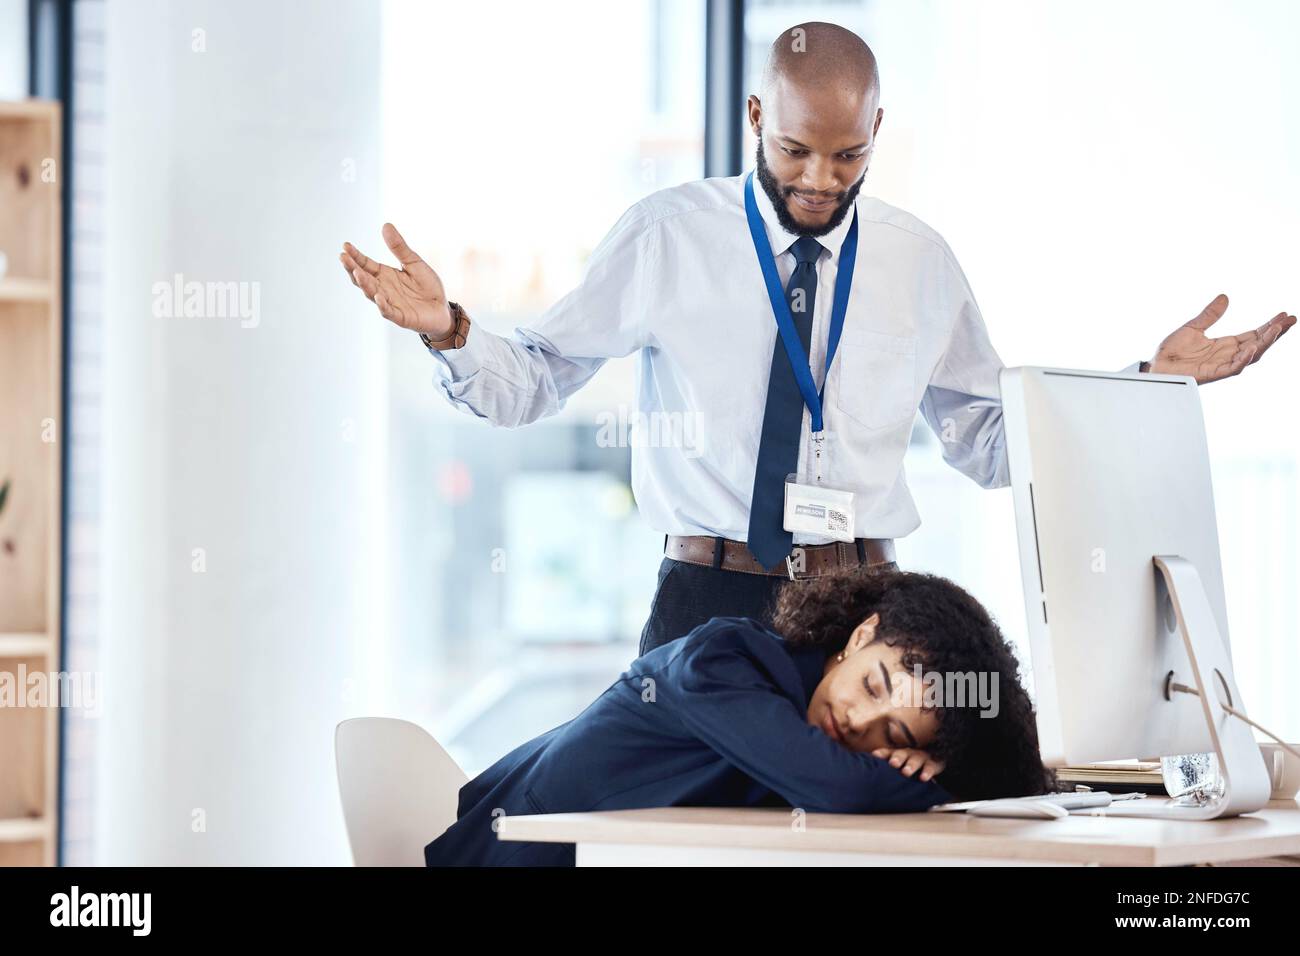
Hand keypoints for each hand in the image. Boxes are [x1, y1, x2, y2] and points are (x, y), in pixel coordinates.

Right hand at [339, 223, 452, 336]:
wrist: (442, 309)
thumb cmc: (427, 286)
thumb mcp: (413, 262)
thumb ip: (399, 247)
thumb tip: (386, 225)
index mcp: (384, 275)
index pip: (365, 264)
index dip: (355, 256)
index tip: (345, 245)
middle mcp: (382, 288)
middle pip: (363, 278)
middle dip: (352, 268)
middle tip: (343, 257)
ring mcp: (389, 303)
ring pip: (371, 293)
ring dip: (364, 283)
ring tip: (357, 272)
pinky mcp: (400, 316)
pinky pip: (388, 311)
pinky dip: (382, 305)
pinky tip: (378, 296)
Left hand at [872, 746, 945, 781]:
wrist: (933, 759)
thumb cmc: (910, 764)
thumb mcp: (899, 766)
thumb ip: (886, 771)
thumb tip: (867, 779)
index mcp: (898, 754)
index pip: (888, 752)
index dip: (882, 754)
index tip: (874, 755)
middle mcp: (908, 754)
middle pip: (901, 754)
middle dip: (897, 758)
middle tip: (893, 763)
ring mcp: (921, 758)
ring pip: (916, 760)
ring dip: (910, 765)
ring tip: (906, 772)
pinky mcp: (933, 764)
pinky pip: (930, 767)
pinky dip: (927, 772)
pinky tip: (924, 778)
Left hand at [1147, 294, 1294, 383]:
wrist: (1156, 366)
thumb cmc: (1172, 351)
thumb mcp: (1193, 327)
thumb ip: (1210, 315)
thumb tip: (1225, 297)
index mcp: (1225, 344)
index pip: (1254, 334)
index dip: (1269, 325)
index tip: (1284, 315)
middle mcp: (1227, 354)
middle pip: (1259, 344)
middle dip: (1275, 332)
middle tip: (1291, 320)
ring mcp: (1222, 364)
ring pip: (1251, 356)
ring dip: (1265, 343)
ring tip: (1277, 329)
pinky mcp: (1213, 373)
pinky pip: (1233, 367)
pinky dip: (1243, 359)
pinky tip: (1252, 348)